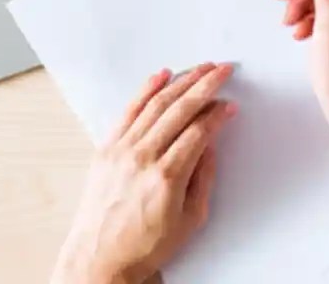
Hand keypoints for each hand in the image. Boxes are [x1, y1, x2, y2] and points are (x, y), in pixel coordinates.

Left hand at [53, 64, 236, 283]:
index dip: (218, 114)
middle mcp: (142, 157)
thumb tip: (209, 146)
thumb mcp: (189, 220)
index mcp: (166, 176)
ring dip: (181, 82)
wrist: (99, 259)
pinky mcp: (106, 149)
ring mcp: (121, 150)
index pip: (199, 131)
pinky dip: (145, 90)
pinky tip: (161, 77)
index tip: (229, 106)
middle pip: (179, 109)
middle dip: (205, 85)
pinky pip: (128, 111)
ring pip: (155, 104)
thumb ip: (203, 178)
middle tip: (222, 70)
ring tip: (199, 69)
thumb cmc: (143, 246)